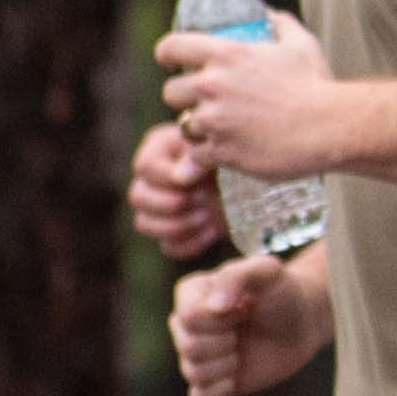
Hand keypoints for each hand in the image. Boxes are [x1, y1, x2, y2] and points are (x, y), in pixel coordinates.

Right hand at [126, 116, 225, 260]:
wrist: (259, 180)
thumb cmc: (239, 156)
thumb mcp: (220, 148)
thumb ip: (198, 155)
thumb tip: (180, 177)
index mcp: (161, 148)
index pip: (143, 166)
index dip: (164, 178)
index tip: (192, 181)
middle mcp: (154, 178)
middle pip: (137, 197)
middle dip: (170, 204)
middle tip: (200, 201)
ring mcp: (160, 208)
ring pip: (143, 224)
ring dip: (177, 226)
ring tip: (205, 217)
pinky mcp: (175, 232)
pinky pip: (167, 247)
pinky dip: (189, 244)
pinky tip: (211, 232)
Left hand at [154, 22, 352, 190]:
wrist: (330, 128)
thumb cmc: (316, 85)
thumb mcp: (300, 45)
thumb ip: (281, 25)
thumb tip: (270, 16)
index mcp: (226, 55)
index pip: (172, 47)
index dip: (168, 55)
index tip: (171, 63)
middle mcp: (213, 86)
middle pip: (171, 92)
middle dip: (184, 98)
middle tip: (203, 103)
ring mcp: (214, 121)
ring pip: (184, 125)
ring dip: (197, 128)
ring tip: (218, 129)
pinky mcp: (221, 151)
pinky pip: (197, 154)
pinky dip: (208, 154)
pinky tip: (225, 151)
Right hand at [170, 250, 328, 395]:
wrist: (303, 323)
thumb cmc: (283, 292)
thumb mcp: (266, 271)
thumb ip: (237, 277)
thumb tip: (213, 307)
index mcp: (191, 294)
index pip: (188, 317)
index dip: (220, 320)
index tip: (244, 308)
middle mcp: (187, 325)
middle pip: (189, 346)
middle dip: (225, 342)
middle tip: (244, 330)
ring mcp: (198, 355)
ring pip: (193, 372)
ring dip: (227, 365)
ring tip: (242, 350)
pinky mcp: (212, 382)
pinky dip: (217, 392)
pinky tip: (235, 379)